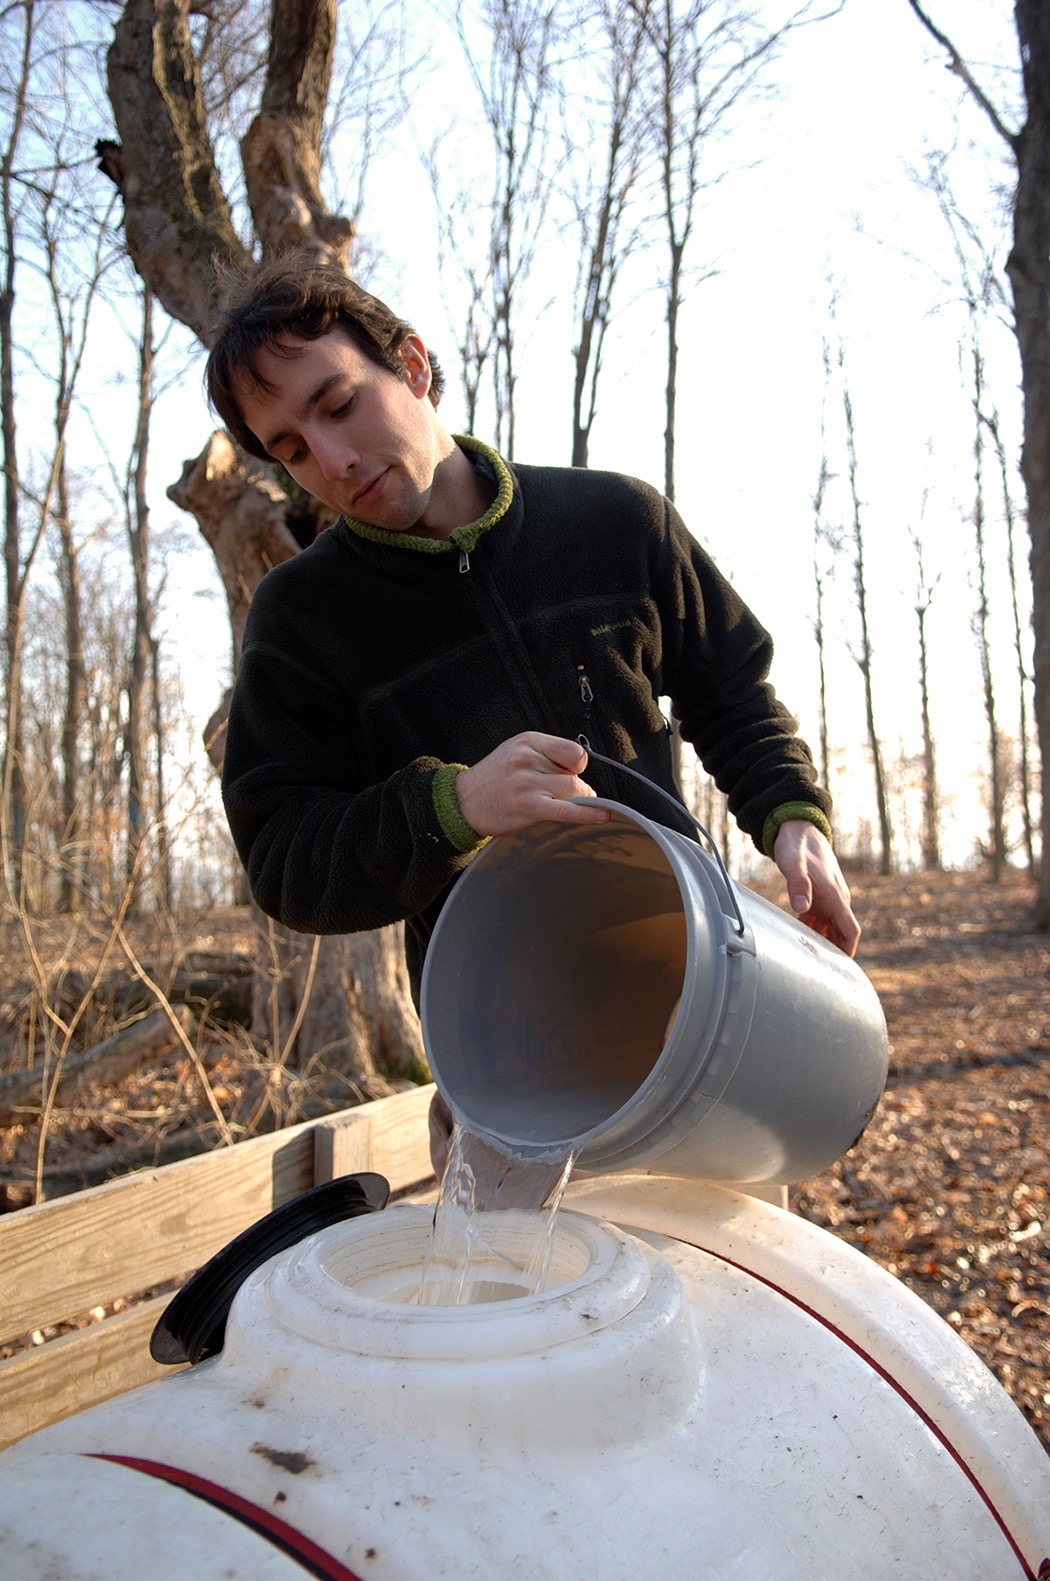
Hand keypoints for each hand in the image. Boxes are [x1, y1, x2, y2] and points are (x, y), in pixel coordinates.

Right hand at [454, 732, 611, 837]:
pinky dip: (587, 814)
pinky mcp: (527, 806)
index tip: (567, 776)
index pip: (574, 752)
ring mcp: (527, 782)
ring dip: (575, 803)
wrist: (462, 802)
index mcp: (529, 741)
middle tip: (557, 798)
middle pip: (575, 776)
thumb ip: (547, 755)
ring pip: (574, 792)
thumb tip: (579, 771)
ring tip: (554, 806)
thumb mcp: (516, 751)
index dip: (576, 767)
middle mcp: (528, 758)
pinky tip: (602, 816)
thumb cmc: (493, 780)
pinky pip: (566, 810)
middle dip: (575, 790)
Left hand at [772, 820, 860, 956]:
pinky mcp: (818, 895)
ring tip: (808, 959)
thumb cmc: (796, 846)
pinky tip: (799, 937)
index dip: (848, 950)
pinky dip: (813, 930)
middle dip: (834, 951)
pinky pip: (820, 919)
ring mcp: (828, 897)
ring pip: (830, 927)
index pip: (850, 930)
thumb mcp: (793, 865)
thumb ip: (797, 885)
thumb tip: (801, 908)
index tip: (842, 969)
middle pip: (841, 933)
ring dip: (822, 941)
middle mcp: (836, 898)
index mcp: (836, 895)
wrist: (798, 828)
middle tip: (819, 971)